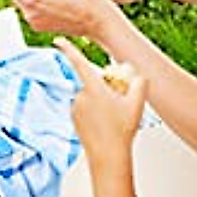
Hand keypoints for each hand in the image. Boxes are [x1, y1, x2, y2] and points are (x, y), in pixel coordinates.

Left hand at [54, 37, 147, 167]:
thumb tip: (134, 73)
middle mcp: (80, 96)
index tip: (58, 41)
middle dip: (107, 86)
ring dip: (102, 100)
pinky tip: (105, 122)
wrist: (108, 155)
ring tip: (114, 117)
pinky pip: (86, 107)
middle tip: (121, 103)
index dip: (68, 50)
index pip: (79, 63)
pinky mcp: (74, 118)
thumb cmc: (121, 130)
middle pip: (94, 82)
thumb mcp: (137, 103)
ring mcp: (75, 107)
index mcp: (93, 88)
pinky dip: (95, 110)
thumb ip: (139, 82)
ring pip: (91, 95)